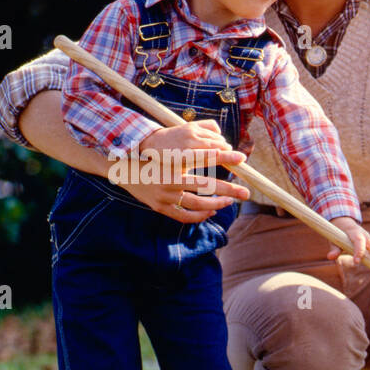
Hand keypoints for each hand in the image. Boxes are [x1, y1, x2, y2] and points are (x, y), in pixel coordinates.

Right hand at [125, 120, 247, 221]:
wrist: (123, 170)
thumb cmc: (154, 159)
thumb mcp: (172, 154)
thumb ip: (193, 156)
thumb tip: (221, 152)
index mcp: (173, 163)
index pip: (204, 161)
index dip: (223, 160)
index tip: (241, 160)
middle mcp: (169, 180)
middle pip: (205, 187)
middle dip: (229, 191)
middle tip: (246, 193)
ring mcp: (164, 196)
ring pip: (196, 205)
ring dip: (216, 205)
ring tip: (229, 202)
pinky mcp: (160, 208)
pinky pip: (184, 216)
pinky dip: (199, 216)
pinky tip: (211, 212)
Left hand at [327, 216, 369, 265]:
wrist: (345, 223)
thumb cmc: (338, 233)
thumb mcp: (334, 240)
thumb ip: (334, 249)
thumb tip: (330, 257)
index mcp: (354, 233)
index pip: (358, 241)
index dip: (358, 251)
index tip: (356, 262)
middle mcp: (364, 235)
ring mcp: (369, 239)